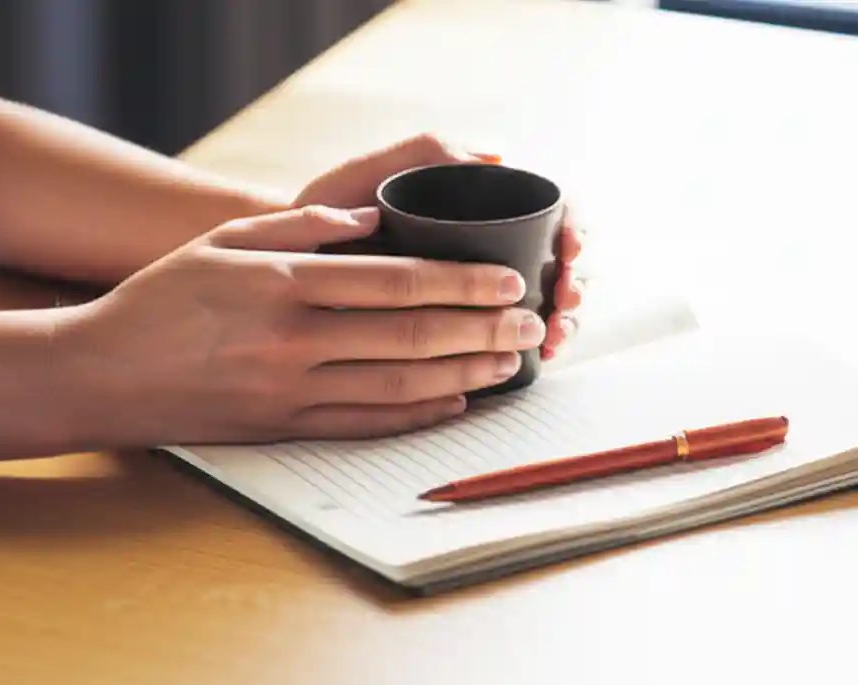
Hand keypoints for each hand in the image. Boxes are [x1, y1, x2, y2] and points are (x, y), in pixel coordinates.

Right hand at [59, 205, 547, 444]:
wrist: (99, 373)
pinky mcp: (280, 430)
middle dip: (481, 330)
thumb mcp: (222, 241)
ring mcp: (288, 392)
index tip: (505, 281)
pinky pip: (363, 426)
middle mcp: (292, 341)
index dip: (459, 283)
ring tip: (509, 363)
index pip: (394, 283)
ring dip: (463, 375)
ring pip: (398, 386)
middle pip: (410, 336)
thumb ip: (299, 223)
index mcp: (282, 284)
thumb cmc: (160, 298)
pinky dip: (415, 417)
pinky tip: (454, 404)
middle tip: (530, 324)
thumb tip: (371, 223)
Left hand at [295, 132, 584, 358]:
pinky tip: (540, 359)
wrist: (285, 265)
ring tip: (553, 336)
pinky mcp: (464, 331)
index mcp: (477, 205)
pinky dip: (536, 350)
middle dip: (572, 283)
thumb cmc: (328, 210)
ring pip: (546, 305)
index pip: (551, 210)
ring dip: (563, 320)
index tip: (570, 249)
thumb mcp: (371, 173)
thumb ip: (425, 151)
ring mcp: (478, 292)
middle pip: (559, 263)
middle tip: (564, 301)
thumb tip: (497, 155)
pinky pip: (513, 341)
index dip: (572, 229)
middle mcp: (488, 247)